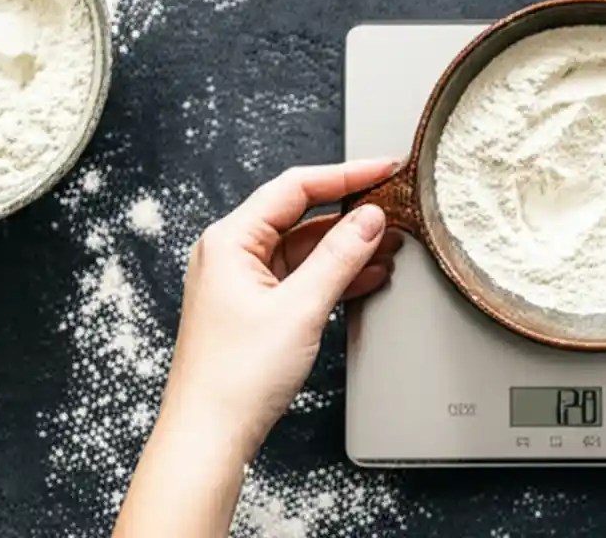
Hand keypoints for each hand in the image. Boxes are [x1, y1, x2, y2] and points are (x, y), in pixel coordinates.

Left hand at [115, 160, 402, 537]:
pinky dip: (334, 274)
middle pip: (301, 214)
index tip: (384, 169)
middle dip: (351, 215)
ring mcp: (242, 281)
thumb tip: (370, 219)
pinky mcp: (254, 307)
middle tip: (395, 211)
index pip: (295, 186)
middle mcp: (231, 254)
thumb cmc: (236, 377)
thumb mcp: (301, 308)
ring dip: (347, 248)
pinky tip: (367, 276)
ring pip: (304, 248)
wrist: (210, 435)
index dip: (346, 174)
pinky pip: (301, 276)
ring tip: (391, 247)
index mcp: (230, 240)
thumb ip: (340, 257)